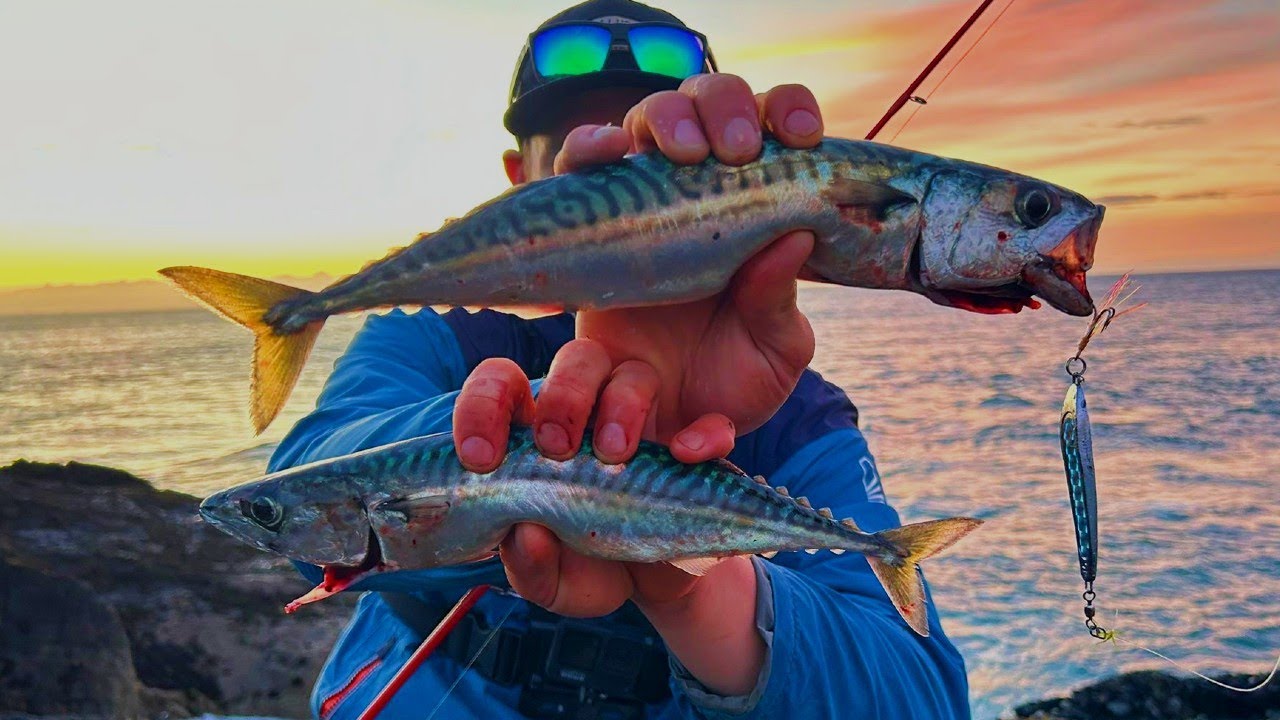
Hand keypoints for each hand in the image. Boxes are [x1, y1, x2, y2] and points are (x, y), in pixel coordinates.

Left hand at [453, 343, 763, 694]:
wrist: (662, 588)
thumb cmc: (595, 568)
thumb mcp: (557, 583)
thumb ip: (530, 567)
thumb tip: (525, 533)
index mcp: (542, 437)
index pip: (504, 390)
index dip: (483, 407)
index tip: (481, 457)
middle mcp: (592, 414)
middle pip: (573, 361)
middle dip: (561, 396)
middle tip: (557, 448)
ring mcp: (649, 421)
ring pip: (634, 374)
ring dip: (622, 406)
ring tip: (616, 454)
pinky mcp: (699, 444)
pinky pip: (713, 422)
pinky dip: (704, 435)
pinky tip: (688, 456)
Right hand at [553, 75, 821, 444]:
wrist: (674, 432)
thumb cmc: (737, 379)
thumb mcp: (775, 350)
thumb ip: (776, 301)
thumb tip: (793, 237)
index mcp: (753, 207)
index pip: (771, 128)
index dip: (786, 111)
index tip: (801, 137)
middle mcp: (692, 195)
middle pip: (695, 106)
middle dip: (714, 108)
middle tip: (729, 150)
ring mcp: (635, 211)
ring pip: (636, 128)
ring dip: (657, 120)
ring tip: (678, 151)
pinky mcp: (584, 242)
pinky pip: (575, 179)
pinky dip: (588, 150)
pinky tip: (607, 156)